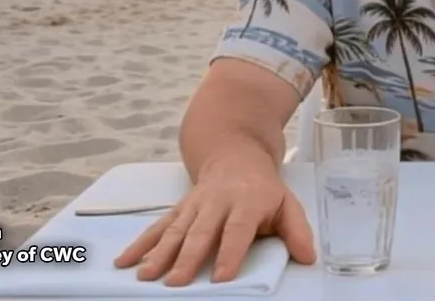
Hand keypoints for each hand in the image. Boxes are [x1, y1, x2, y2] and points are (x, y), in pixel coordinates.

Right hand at [114, 154, 315, 284]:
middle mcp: (218, 202)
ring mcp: (195, 204)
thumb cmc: (263, 188)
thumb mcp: (287, 204)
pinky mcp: (180, 208)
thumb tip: (308, 257)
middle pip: (201, 231)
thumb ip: (297, 231)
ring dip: (159, 253)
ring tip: (146, 275)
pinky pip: (158, 226)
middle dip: (188, 258)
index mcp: (247, 201)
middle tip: (176, 282)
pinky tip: (126, 260)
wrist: (234, 153)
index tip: (222, 277)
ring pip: (176, 229)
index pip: (238, 229)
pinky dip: (141, 243)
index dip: (230, 252)